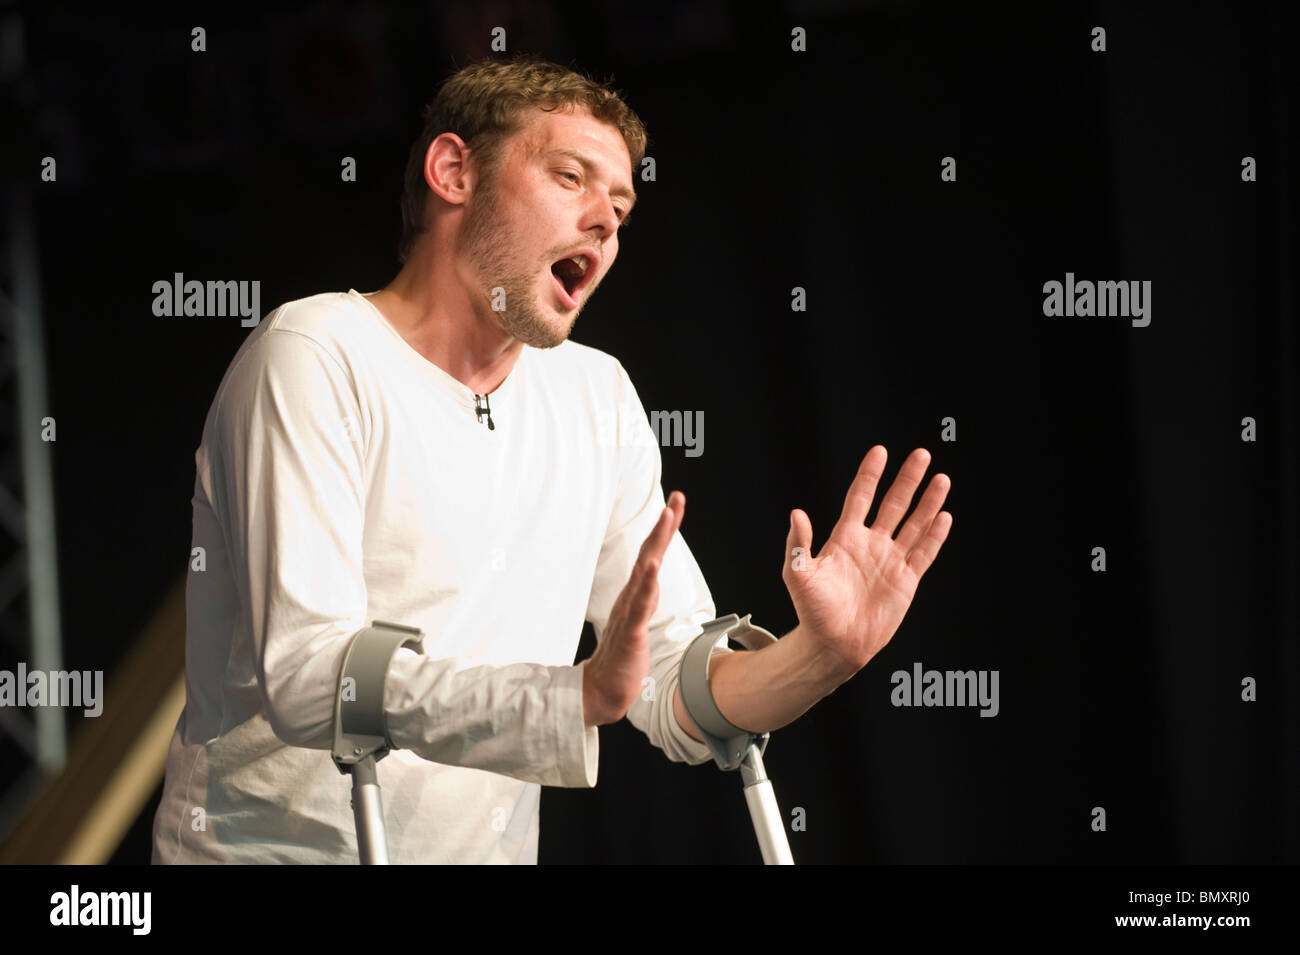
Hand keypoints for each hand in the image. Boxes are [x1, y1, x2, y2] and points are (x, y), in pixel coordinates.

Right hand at [583, 491, 684, 726]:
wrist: (599, 691)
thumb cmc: (619, 659)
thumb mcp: (637, 623)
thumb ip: (643, 601)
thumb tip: (650, 582)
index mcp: (635, 596)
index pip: (652, 557)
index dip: (664, 532)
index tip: (675, 506)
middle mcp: (630, 598)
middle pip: (649, 555)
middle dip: (663, 526)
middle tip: (676, 500)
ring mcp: (628, 613)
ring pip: (645, 573)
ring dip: (656, 545)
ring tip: (666, 520)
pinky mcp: (629, 632)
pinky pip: (639, 605)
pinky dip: (645, 584)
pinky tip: (651, 567)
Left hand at [783, 446, 951, 672]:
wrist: (834, 644)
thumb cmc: (812, 611)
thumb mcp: (798, 575)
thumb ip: (798, 544)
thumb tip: (796, 513)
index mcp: (845, 538)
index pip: (860, 498)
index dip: (870, 475)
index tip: (879, 452)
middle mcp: (870, 545)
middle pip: (893, 504)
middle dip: (907, 479)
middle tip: (921, 455)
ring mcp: (890, 561)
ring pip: (914, 524)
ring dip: (928, 502)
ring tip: (941, 479)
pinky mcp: (906, 580)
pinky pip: (924, 553)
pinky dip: (935, 536)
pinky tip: (944, 516)